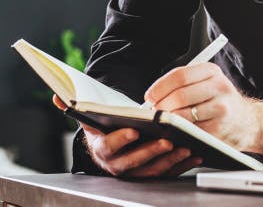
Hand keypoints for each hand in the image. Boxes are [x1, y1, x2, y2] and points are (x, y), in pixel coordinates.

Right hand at [53, 95, 201, 176]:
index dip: (120, 140)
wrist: (114, 139)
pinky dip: (182, 165)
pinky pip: (168, 173)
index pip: (108, 146)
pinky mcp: (153, 173)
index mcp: (101, 147)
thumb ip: (76, 106)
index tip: (134, 130)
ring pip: (152, 171)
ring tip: (187, 147)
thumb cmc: (107, 123)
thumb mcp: (92, 114)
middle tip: (168, 141)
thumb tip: (58, 97)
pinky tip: (196, 154)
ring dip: (170, 161)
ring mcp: (135, 171)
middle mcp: (117, 163)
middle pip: (133, 163)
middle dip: (150, 152)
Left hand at [143, 62, 262, 153]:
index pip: (179, 76)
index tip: (150, 97)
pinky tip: (178, 130)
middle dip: (162, 106)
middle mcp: (219, 86)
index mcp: (212, 71)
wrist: (246, 121)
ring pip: (184, 115)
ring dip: (169, 121)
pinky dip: (179, 131)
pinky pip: (191, 130)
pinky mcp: (219, 127)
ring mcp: (221, 107)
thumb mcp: (207, 83)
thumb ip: (182, 84)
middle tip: (156, 113)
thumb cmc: (219, 101)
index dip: (160, 87)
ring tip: (165, 122)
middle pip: (180, 96)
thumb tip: (152, 97)